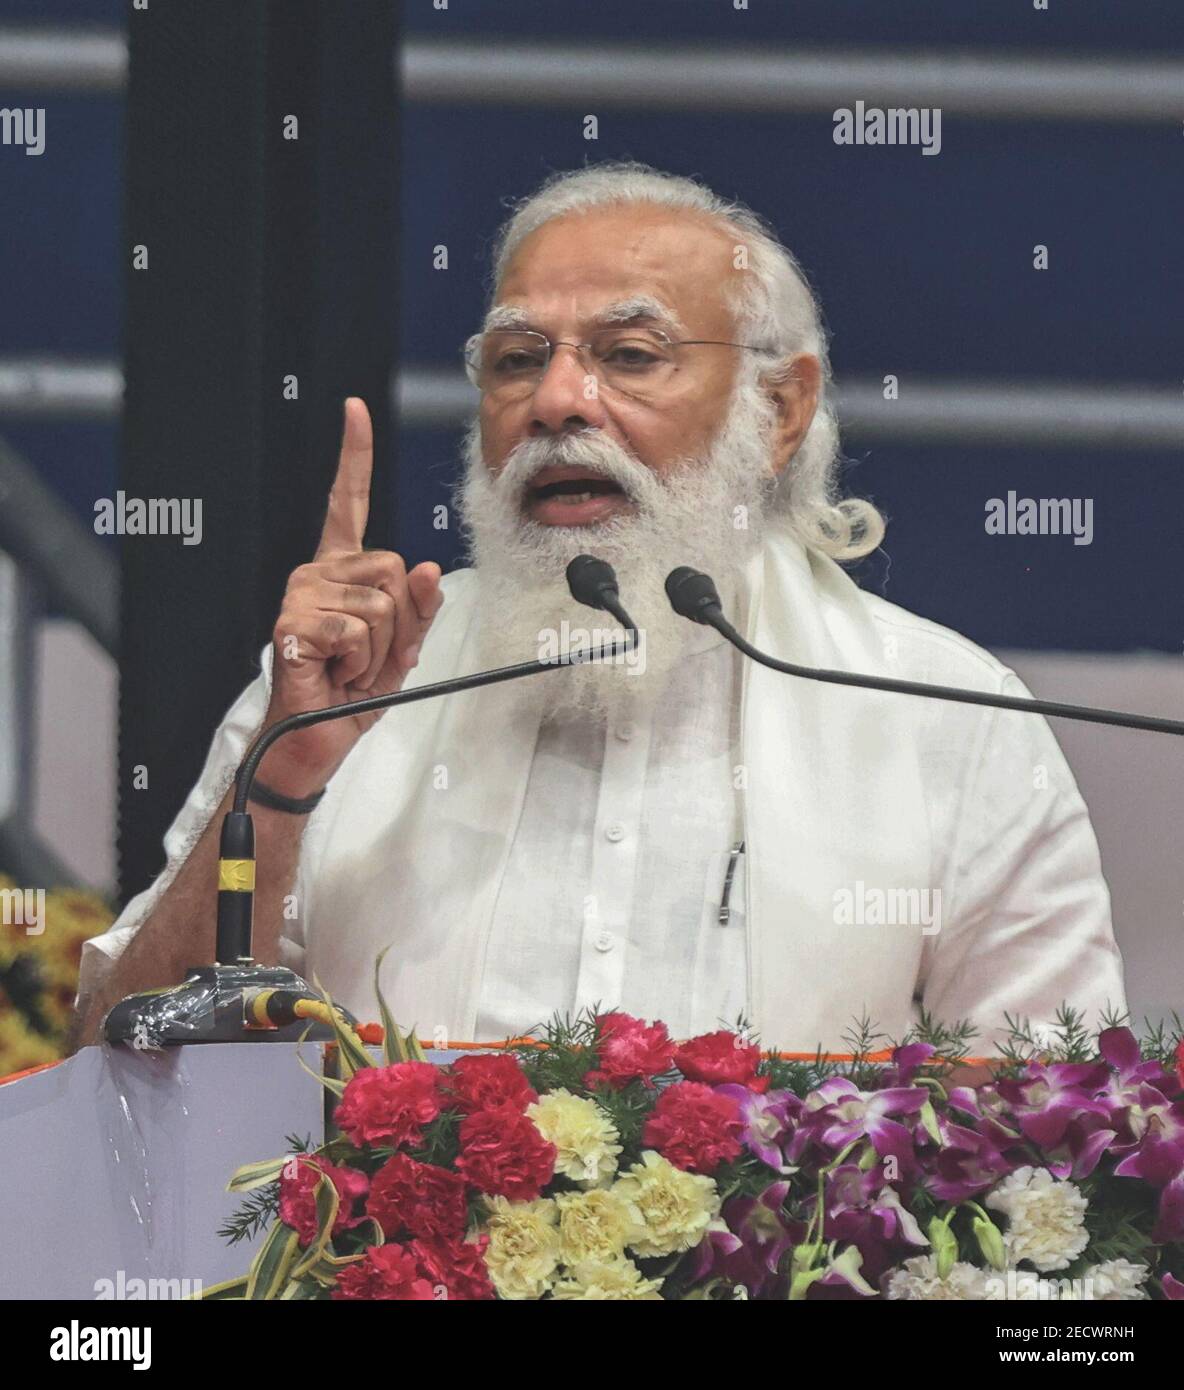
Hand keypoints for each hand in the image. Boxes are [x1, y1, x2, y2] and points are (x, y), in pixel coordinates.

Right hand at [258, 397, 443, 796]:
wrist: (314, 739)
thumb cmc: (348, 694)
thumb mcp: (399, 651)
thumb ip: (419, 611)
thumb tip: (432, 569)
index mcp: (340, 572)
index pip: (347, 504)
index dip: (353, 457)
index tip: (354, 409)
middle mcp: (317, 572)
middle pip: (396, 570)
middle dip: (400, 625)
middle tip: (367, 658)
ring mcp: (302, 593)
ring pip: (384, 604)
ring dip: (380, 649)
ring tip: (348, 668)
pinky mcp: (294, 621)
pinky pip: (360, 630)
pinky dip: (359, 663)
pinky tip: (332, 673)